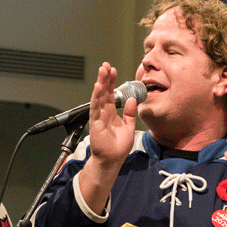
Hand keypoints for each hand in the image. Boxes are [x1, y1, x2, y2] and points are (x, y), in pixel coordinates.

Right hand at [79, 63, 138, 213]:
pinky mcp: (95, 122)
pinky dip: (97, 97)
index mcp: (111, 112)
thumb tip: (131, 100)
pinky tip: (98, 87)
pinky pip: (95, 107)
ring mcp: (98, 116)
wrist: (111, 160)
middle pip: (104, 91)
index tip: (113, 70)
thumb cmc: (118, 147)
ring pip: (99, 96)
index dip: (112, 82)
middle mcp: (104, 112)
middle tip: (106, 65)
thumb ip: (129, 113)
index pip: (111, 93)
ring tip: (102, 71)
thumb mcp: (129, 127)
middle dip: (105, 78)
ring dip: (101, 83)